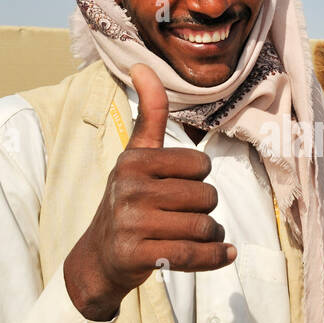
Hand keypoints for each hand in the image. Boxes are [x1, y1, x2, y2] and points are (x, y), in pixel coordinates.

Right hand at [63, 63, 235, 320]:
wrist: (100, 257)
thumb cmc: (129, 200)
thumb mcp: (136, 156)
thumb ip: (149, 113)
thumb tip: (142, 65)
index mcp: (134, 160)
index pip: (200, 164)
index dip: (200, 178)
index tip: (181, 185)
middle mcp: (129, 188)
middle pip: (206, 197)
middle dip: (206, 209)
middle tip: (186, 216)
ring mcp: (131, 224)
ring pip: (203, 227)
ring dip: (210, 236)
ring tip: (195, 236)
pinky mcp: (136, 256)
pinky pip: (192, 255)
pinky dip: (214, 257)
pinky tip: (223, 254)